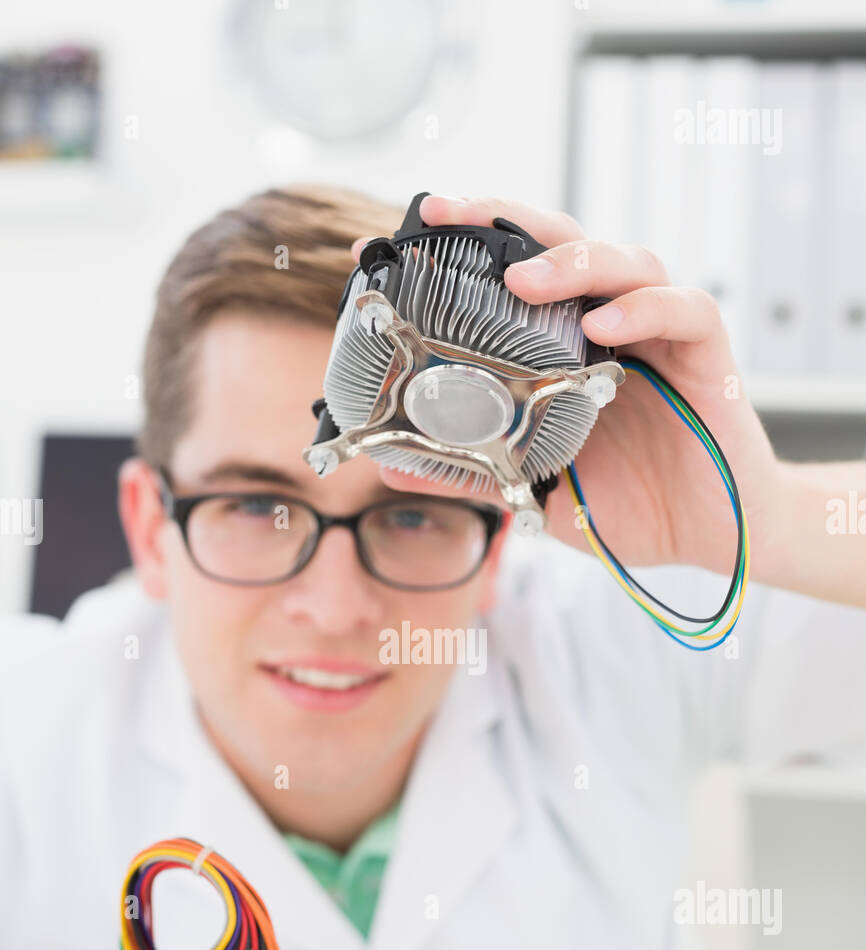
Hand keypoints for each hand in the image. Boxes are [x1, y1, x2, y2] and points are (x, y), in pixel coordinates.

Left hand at [352, 193, 786, 581]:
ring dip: (573, 261)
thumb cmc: (628, 504)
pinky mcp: (709, 357)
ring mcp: (662, 335)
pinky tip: (604, 325)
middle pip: (565, 241)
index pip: (517, 273)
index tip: (401, 240)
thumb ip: (473, 472)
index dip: (467, 247)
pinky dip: (645, 308)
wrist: (709, 539)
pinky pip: (686, 311)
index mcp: (568, 346)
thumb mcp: (534, 491)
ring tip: (523, 278)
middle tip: (449, 215)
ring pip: (627, 261)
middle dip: (505, 219)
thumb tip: (392, 466)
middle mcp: (613, 325)